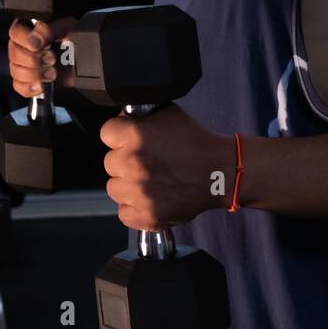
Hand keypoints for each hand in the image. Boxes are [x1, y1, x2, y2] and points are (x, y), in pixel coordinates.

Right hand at [6, 16, 76, 97]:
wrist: (84, 57)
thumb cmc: (75, 38)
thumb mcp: (67, 27)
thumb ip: (50, 29)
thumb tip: (34, 40)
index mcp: (30, 27)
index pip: (16, 32)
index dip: (25, 40)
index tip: (39, 46)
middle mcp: (23, 44)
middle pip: (14, 53)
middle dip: (33, 60)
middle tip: (51, 60)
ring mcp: (22, 63)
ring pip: (16, 70)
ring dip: (34, 74)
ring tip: (52, 73)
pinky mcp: (27, 80)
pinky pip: (19, 86)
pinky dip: (30, 88)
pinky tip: (42, 85)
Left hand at [101, 105, 231, 230]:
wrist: (220, 172)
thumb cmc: (196, 142)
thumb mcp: (168, 114)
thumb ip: (141, 115)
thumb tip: (125, 118)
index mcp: (134, 135)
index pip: (107, 133)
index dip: (119, 136)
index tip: (129, 140)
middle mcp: (131, 163)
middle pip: (110, 162)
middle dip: (125, 161)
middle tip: (146, 162)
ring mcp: (137, 191)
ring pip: (114, 189)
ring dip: (128, 186)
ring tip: (149, 181)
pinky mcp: (145, 214)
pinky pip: (124, 213)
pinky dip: (135, 208)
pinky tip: (150, 198)